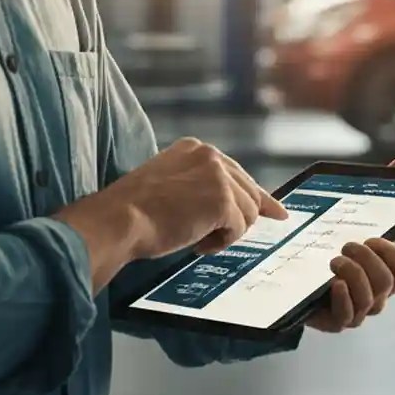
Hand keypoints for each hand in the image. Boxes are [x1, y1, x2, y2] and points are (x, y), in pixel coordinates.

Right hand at [59, 137, 287, 275]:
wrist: (119, 219)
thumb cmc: (135, 211)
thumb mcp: (169, 185)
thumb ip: (199, 187)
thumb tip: (232, 208)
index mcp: (195, 149)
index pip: (236, 172)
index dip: (254, 195)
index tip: (275, 211)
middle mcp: (210, 156)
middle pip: (249, 191)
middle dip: (246, 216)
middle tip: (241, 231)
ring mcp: (218, 176)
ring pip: (248, 212)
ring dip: (227, 232)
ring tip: (197, 240)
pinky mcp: (222, 201)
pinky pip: (238, 229)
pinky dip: (221, 242)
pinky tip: (198, 244)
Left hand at [306, 146, 394, 332]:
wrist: (290, 259)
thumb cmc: (333, 230)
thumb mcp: (359, 201)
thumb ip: (392, 178)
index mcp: (385, 265)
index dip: (393, 253)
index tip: (374, 236)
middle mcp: (378, 290)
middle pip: (389, 282)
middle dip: (368, 261)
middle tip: (346, 244)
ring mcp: (359, 307)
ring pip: (371, 300)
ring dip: (353, 276)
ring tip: (333, 260)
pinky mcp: (336, 320)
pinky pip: (349, 318)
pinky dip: (343, 299)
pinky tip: (331, 283)